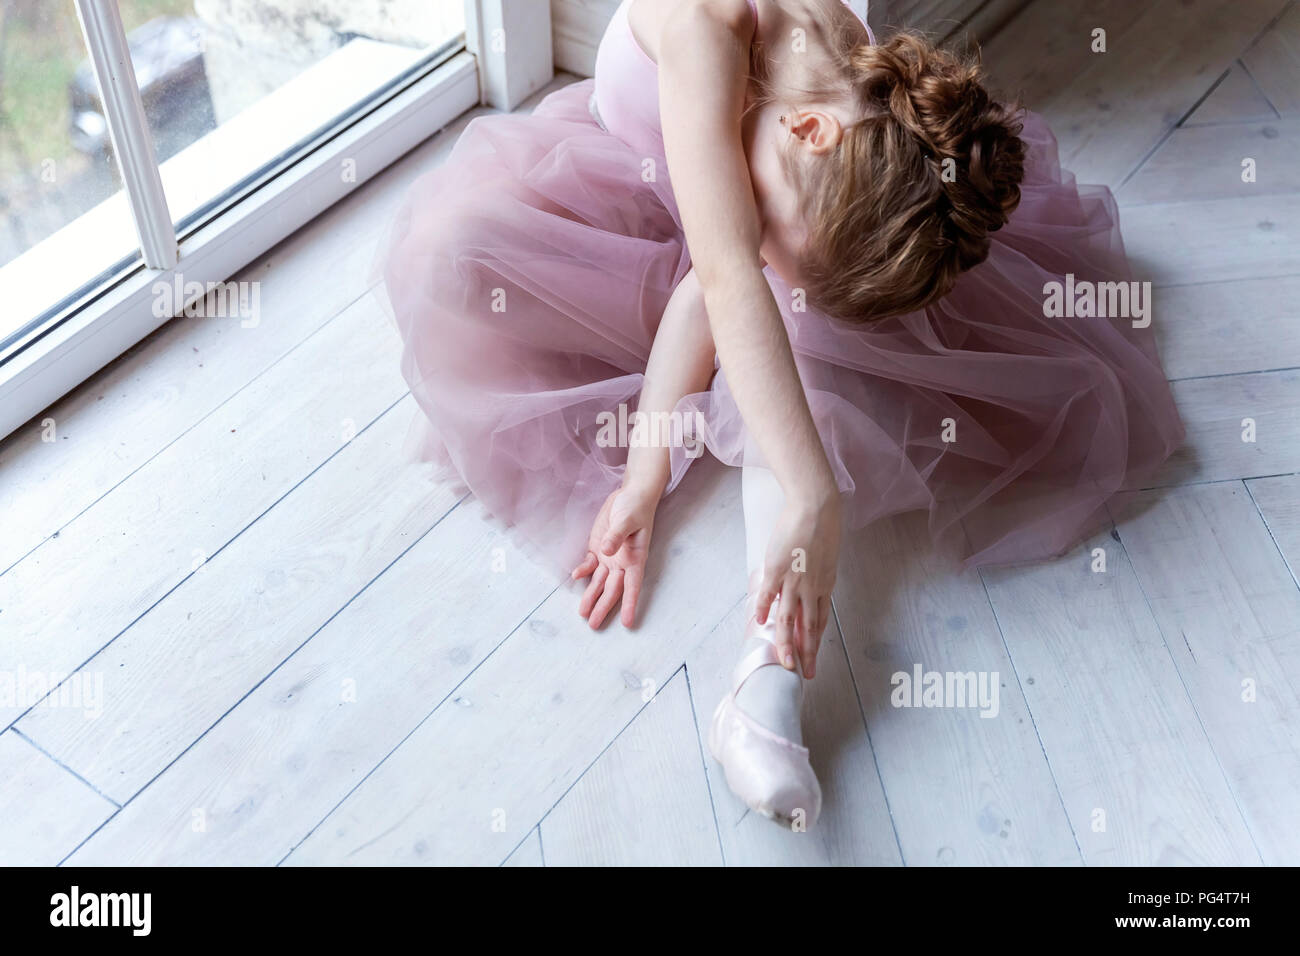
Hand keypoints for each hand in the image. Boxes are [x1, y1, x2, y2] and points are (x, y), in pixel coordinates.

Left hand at [571, 481, 658, 628]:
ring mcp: (610, 556)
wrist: (630, 494)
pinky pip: (591, 565)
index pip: (632, 586)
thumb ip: (616, 536)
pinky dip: (584, 571)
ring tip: (583, 614)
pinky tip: (576, 577)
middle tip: (593, 625)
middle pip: (612, 589)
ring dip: (591, 596)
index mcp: (635, 558)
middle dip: (603, 607)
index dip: (629, 604)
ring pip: (600, 582)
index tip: (627, 622)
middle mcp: (623, 562)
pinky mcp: (598, 548)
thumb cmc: (635, 507)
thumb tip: (606, 552)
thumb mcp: (627, 520)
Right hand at [755, 489, 840, 678]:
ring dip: (786, 642)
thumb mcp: (827, 558)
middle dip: (805, 653)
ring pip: (789, 619)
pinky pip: (768, 594)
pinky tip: (760, 623)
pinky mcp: (777, 568)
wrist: (815, 506)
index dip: (815, 644)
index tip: (812, 661)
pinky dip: (763, 609)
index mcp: (825, 586)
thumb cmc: (823, 527)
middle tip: (803, 674)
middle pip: (808, 627)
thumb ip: (818, 576)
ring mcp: (794, 580)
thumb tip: (810, 588)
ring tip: (783, 662)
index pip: (820, 622)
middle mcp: (811, 588)